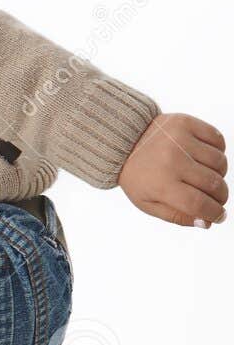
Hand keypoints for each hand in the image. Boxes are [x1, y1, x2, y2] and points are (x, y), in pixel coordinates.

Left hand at [118, 113, 227, 227]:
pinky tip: (206, 158)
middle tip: (217, 198)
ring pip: (219, 162)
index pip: (198, 203)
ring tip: (207, 177)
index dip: (214, 213)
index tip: (219, 216)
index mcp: (160, 184)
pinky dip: (219, 151)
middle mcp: (172, 160)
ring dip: (220, 174)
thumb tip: (206, 222)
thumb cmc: (138, 176)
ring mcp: (180, 139)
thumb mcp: (148, 203)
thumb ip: (177, 216)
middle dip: (221, 196)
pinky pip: (218, 140)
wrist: (123, 141)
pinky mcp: (186, 123)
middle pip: (214, 184)